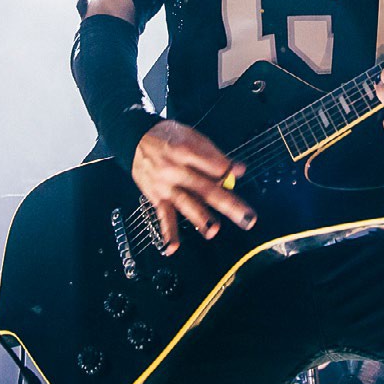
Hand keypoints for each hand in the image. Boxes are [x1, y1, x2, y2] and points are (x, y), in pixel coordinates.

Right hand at [131, 120, 255, 254]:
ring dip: (200, 218)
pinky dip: (168, 232)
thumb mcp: (192, 136)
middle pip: (206, 188)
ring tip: (213, 230)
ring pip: (186, 203)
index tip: (238, 173)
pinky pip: (163, 216)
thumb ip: (215, 155)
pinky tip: (173, 247)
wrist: (135, 139)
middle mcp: (176, 170)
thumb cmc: (169, 136)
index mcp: (187, 151)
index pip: (213, 165)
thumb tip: (239, 171)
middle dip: (228, 204)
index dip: (227, 171)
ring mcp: (166, 186)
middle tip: (248, 218)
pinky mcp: (157, 197)